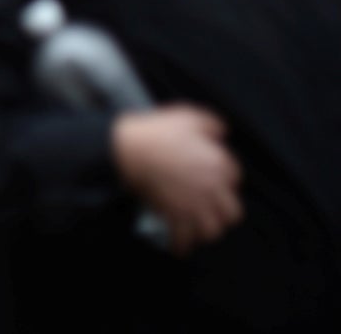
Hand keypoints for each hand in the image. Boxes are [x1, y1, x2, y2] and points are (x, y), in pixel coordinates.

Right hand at [113, 105, 242, 255]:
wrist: (129, 149)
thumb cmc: (157, 132)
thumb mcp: (189, 117)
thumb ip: (212, 124)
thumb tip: (221, 133)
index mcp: (219, 164)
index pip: (234, 177)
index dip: (223, 176)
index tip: (212, 177)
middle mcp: (211, 189)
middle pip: (232, 212)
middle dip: (224, 211)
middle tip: (212, 207)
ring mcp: (193, 205)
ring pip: (212, 230)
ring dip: (206, 230)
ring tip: (198, 227)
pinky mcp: (173, 215)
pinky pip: (182, 239)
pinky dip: (181, 245)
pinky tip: (179, 246)